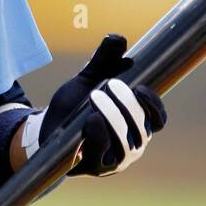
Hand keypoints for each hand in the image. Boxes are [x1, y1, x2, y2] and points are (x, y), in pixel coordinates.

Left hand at [29, 34, 167, 175]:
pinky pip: (102, 156)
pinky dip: (99, 135)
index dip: (154, 105)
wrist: (46, 128)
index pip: (158, 120)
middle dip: (128, 106)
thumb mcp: (88, 79)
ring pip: (126, 144)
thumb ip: (104, 60)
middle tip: (111, 84)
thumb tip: (118, 38)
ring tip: (96, 98)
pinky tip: (90, 119)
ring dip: (114, 118)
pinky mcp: (93, 168)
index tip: (140, 87)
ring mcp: (113, 160)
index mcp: (137, 125)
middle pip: (143, 130)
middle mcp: (131, 146)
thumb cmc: (75, 105)